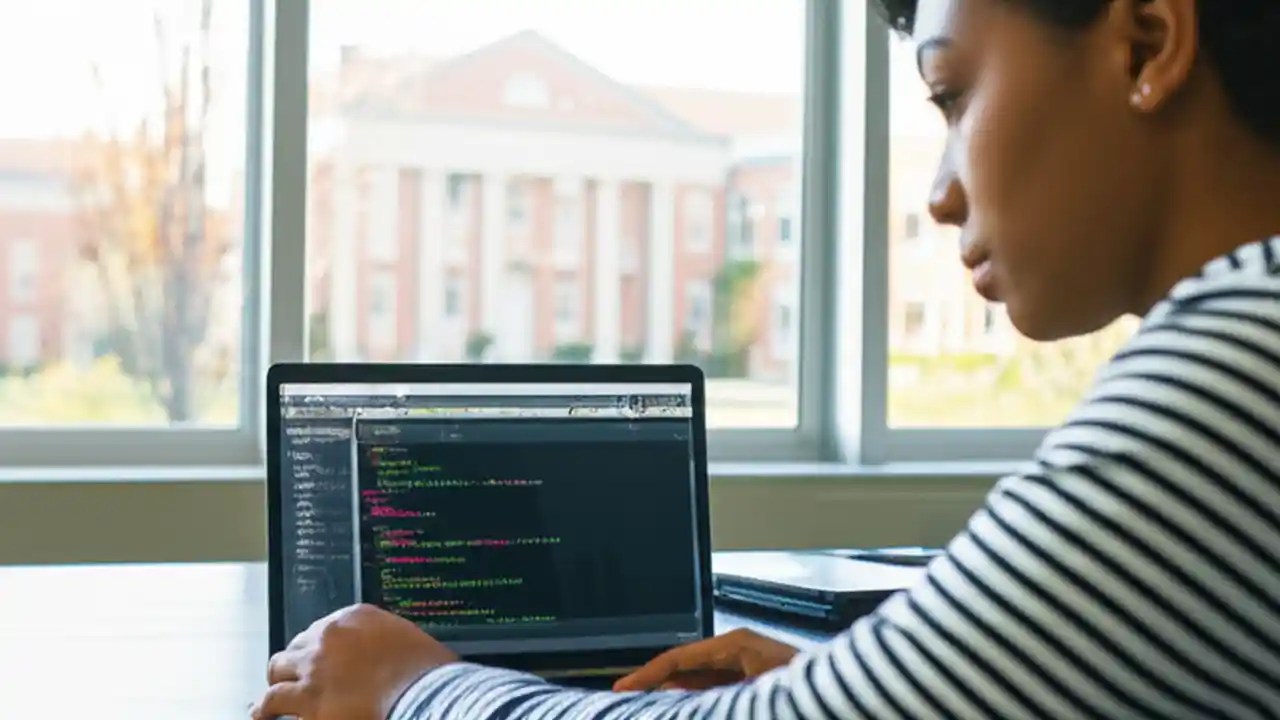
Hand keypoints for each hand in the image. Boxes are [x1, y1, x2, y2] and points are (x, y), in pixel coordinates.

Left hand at [252, 604, 458, 719]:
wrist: (424, 696)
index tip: (317, 659)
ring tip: (266, 705)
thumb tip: (385, 656)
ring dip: (273, 690)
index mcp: (354, 617)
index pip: (321, 629)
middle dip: (292, 665)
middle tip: (292, 679)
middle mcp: (328, 639)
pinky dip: (268, 712)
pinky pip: (274, 705)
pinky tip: (266, 717)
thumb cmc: (426, 674)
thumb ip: (386, 641)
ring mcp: (314, 670)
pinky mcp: (308, 702)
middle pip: (294, 649)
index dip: (316, 648)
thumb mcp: (408, 640)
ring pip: (277, 676)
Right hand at [613, 629, 797, 691]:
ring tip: (649, 707)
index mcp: (737, 644)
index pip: (679, 657)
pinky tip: (684, 708)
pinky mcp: (759, 682)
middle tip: (628, 701)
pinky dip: (698, 698)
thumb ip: (709, 698)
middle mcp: (742, 649)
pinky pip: (719, 688)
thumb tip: (675, 696)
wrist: (849, 696)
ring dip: (676, 693)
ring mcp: (751, 665)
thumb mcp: (752, 697)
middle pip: (688, 666)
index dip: (647, 675)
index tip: (623, 689)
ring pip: (702, 679)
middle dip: (657, 684)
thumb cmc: (811, 694)